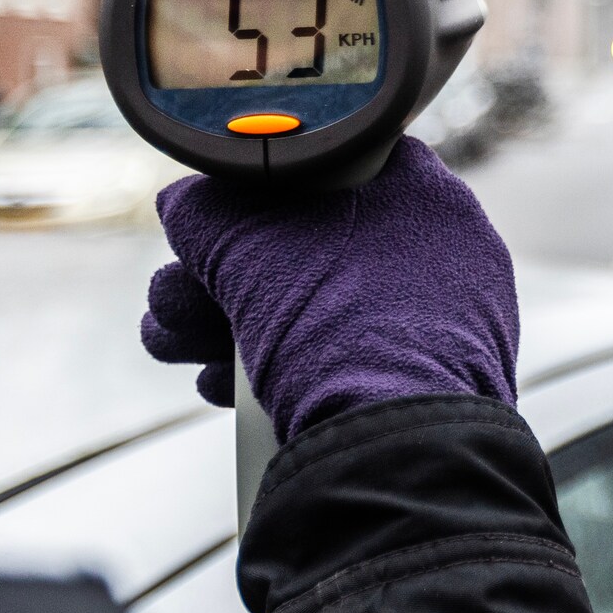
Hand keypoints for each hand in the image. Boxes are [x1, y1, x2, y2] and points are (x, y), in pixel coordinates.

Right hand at [141, 136, 518, 441]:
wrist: (393, 444)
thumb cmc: (333, 327)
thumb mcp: (246, 245)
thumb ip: (209, 210)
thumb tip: (188, 205)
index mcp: (424, 198)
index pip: (332, 168)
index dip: (260, 192)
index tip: (213, 223)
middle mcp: (439, 257)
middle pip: (305, 248)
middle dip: (217, 277)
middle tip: (174, 301)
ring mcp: (432, 329)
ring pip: (307, 312)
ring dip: (224, 327)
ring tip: (176, 344)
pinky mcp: (412, 391)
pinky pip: (331, 366)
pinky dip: (270, 374)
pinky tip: (222, 389)